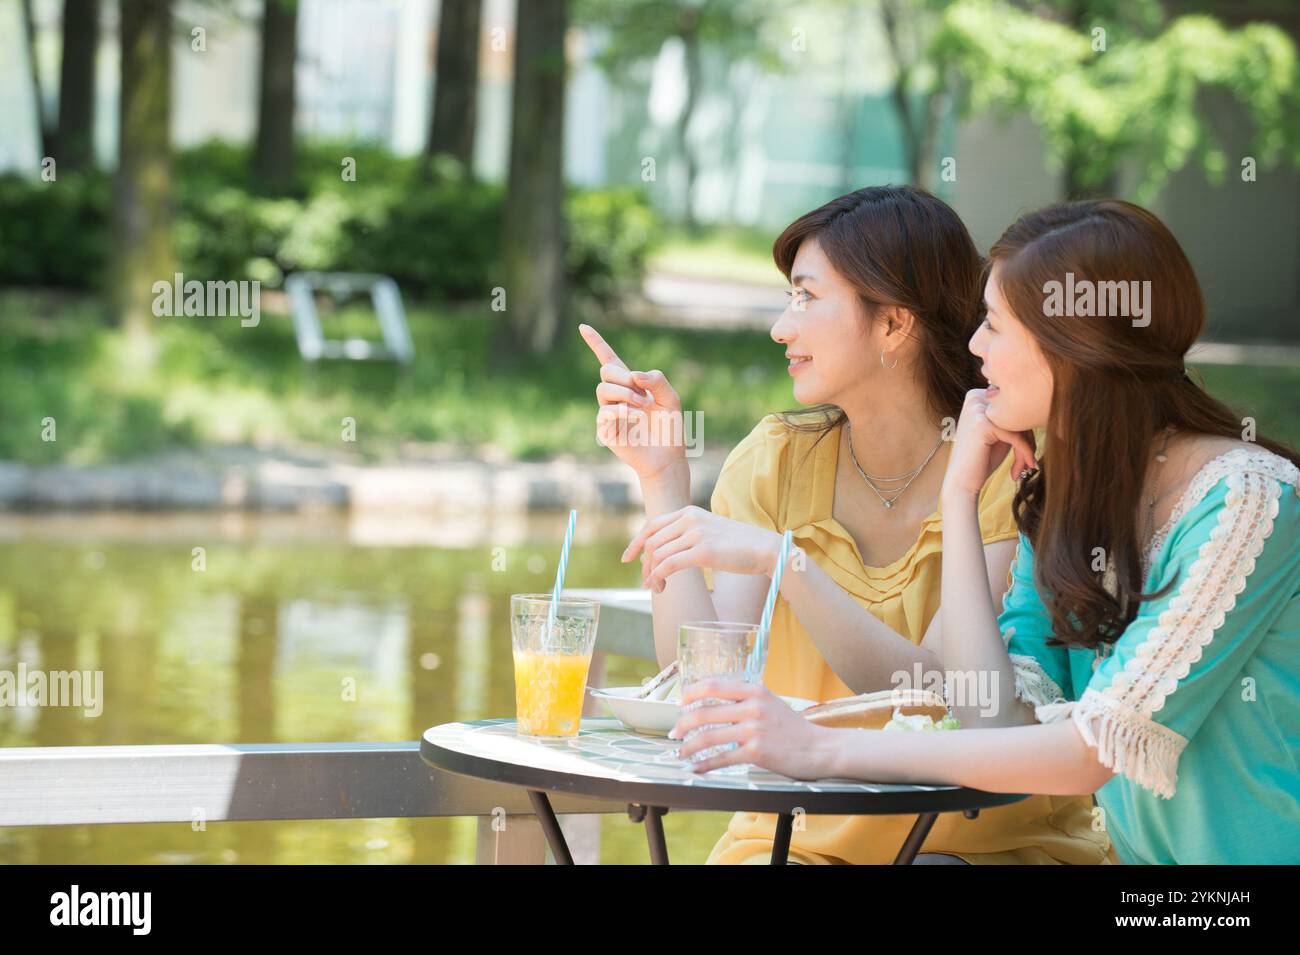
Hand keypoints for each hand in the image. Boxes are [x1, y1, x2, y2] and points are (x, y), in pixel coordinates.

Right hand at [579, 323, 684, 481]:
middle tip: (642, 393)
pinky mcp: (606, 431)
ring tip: (642, 406)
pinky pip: (605, 413)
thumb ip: (658, 381)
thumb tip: (635, 375)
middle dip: (623, 377)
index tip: (583, 327)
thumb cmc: (670, 428)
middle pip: (605, 373)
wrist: (668, 457)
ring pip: (602, 390)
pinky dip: (623, 411)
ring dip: (624, 394)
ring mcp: (609, 414)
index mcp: (630, 385)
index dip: (596, 343)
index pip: (609, 360)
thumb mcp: (671, 398)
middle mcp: (616, 397)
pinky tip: (637, 417)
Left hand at [622, 505, 781, 591]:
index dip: (636, 542)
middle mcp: (690, 518)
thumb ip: (688, 534)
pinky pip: (670, 565)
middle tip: (647, 581)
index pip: (652, 525)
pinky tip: (661, 586)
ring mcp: (696, 533)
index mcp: (689, 511)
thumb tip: (663, 554)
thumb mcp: (709, 531)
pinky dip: (660, 577)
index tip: (628, 558)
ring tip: (656, 587)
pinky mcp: (703, 551)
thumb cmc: (738, 545)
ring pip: (658, 554)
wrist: (765, 548)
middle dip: (644, 564)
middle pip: (652, 541)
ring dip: (652, 574)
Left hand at [670, 679, 837, 777]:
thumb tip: (714, 704)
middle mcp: (753, 707)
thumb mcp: (770, 702)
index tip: (680, 703)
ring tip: (681, 752)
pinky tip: (697, 767)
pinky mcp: (757, 752)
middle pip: (705, 712)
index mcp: (755, 690)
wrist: (819, 748)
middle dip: (683, 724)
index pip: (713, 685)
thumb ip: (745, 700)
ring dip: (689, 746)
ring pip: (709, 737)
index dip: (691, 693)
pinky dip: (705, 764)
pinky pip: (722, 758)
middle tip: (675, 732)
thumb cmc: (793, 728)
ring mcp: (754, 730)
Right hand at [941, 388, 1037, 501]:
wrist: (962, 481)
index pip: (1014, 405)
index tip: (1027, 451)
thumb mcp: (1000, 431)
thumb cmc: (983, 458)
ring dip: (1027, 448)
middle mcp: (975, 397)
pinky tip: (1022, 469)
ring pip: (1019, 424)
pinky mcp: (982, 424)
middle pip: (1018, 412)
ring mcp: (977, 409)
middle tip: (1028, 462)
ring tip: (1024, 467)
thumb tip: (1043, 406)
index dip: (1025, 428)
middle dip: (1028, 438)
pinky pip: (1016, 436)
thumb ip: (1014, 416)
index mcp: (977, 395)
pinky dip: (1024, 453)